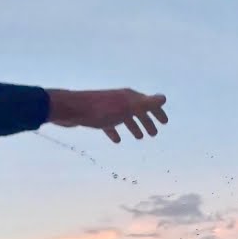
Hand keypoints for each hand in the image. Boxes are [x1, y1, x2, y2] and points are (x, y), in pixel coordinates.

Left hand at [46, 88, 168, 142]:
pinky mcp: (97, 117)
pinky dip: (115, 132)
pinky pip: (110, 125)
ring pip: (125, 118)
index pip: (148, 104)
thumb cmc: (100, 109)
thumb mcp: (126, 107)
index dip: (157, 113)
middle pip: (137, 111)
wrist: (72, 109)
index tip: (165, 123)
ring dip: (133, 127)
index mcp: (128, 97)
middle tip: (154, 134)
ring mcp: (108, 109)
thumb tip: (164, 98)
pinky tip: (117, 140)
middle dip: (147, 121)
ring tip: (139, 138)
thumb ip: (145, 103)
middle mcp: (120, 101)